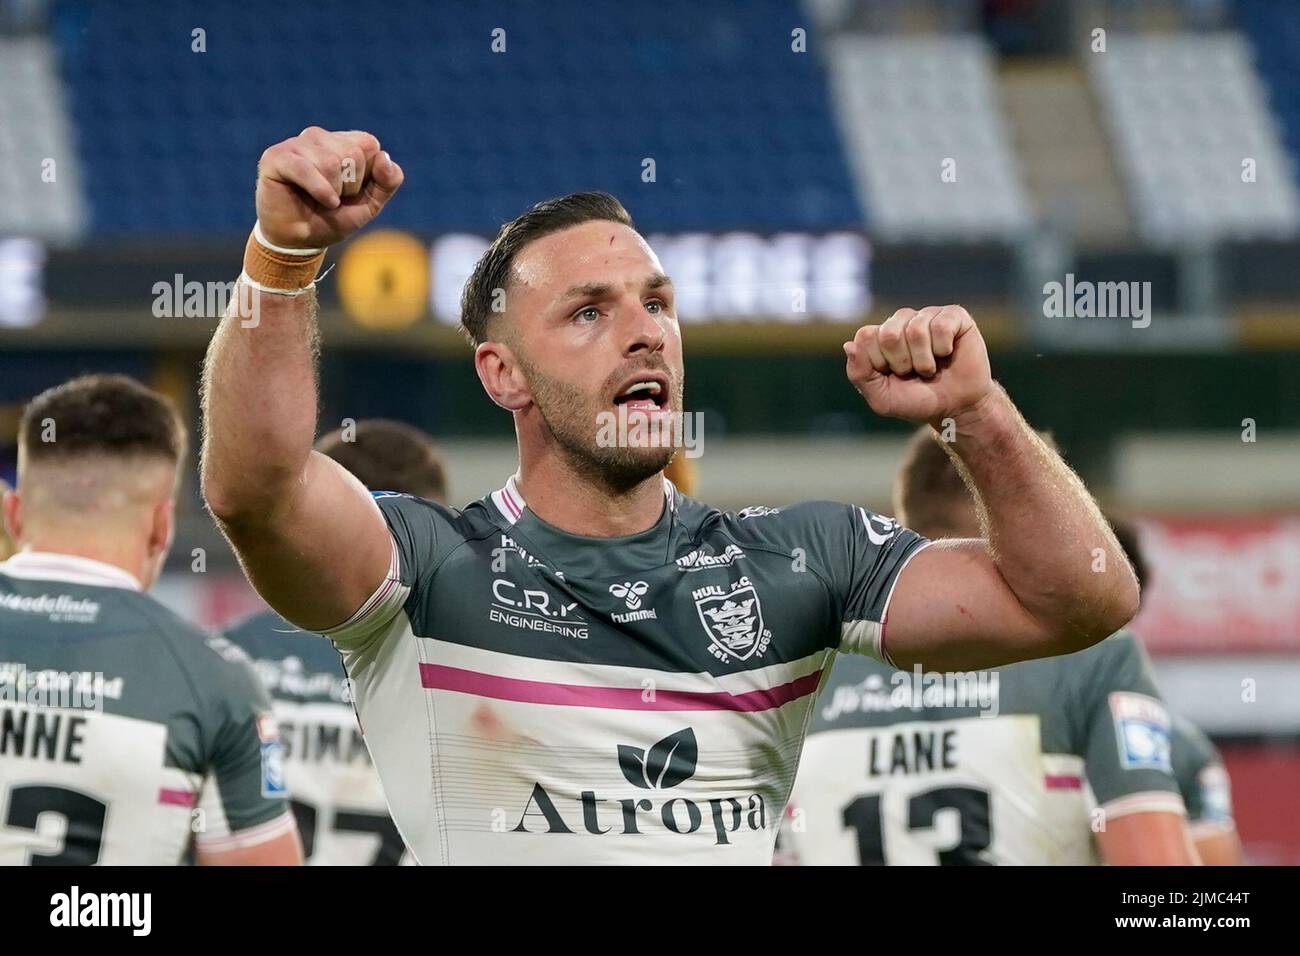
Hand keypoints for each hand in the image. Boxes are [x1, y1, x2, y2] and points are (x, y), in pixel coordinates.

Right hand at [255, 127, 403, 248]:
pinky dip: (320, 191)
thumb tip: (384, 156)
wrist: (300, 241)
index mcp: (342, 141)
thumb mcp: (370, 204)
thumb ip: (388, 182)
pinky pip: (305, 168)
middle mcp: (318, 137)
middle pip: (352, 153)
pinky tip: (324, 202)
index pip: (368, 144)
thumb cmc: (333, 219)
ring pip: (330, 162)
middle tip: (334, 198)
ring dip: (333, 191)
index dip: (366, 175)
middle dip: (349, 186)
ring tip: (322, 200)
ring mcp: (295, 144)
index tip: (351, 191)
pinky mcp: (275, 157)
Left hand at [844, 305, 992, 425]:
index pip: (865, 336)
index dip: (879, 363)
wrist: (956, 409)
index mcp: (879, 336)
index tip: (892, 375)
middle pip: (889, 333)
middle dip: (902, 363)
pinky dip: (943, 348)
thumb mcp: (881, 398)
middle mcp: (901, 321)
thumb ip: (859, 374)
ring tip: (930, 368)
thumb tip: (849, 345)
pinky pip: (941, 325)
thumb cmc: (917, 401)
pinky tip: (947, 353)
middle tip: (913, 372)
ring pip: (915, 330)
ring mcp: (927, 315)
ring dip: (924, 360)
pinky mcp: (954, 315)